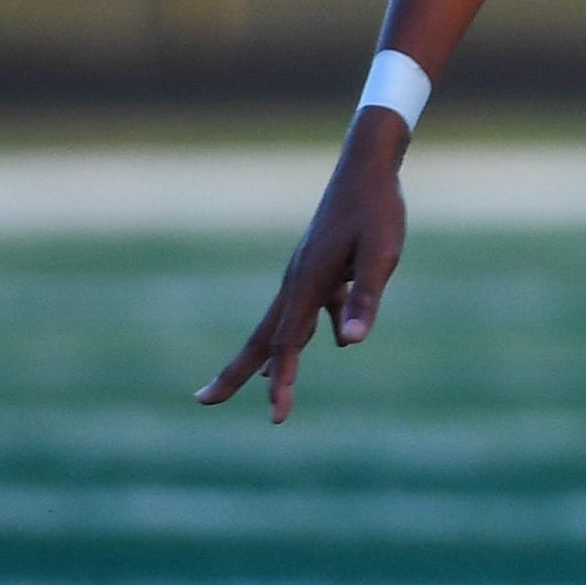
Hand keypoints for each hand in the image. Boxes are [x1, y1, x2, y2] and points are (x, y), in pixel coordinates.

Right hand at [196, 113, 410, 421]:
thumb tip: (350, 343)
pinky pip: (311, 309)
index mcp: (306, 284)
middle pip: (263, 339)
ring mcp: (306, 275)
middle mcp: (297, 282)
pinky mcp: (322, 268)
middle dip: (236, 374)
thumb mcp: (380, 255)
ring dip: (269, 358)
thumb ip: (365, 298)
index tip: (277, 417)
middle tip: (204, 401)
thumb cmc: (376, 210)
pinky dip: (311, 330)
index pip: (287, 345)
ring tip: (261, 383)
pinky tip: (332, 340)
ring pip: (282, 326)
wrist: (368, 167)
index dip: (282, 383)